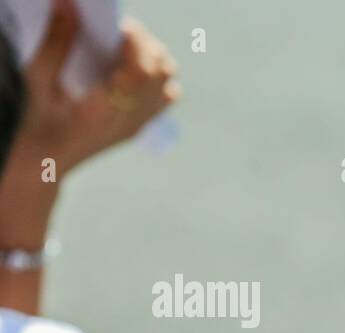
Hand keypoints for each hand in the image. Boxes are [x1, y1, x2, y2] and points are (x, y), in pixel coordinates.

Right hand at [11, 3, 179, 173]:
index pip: (141, 72)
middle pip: (162, 74)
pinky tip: (132, 70)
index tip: (121, 26)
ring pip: (168, 85)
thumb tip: (68, 6)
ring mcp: (137, 125)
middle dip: (147, 45)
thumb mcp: (36, 81)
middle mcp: (128, 119)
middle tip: (121, 32)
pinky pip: (165, 99)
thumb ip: (56, 43)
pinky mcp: (138, 127)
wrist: (43, 163)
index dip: (137, 43)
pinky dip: (158, 78)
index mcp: (103, 110)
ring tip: (127, 48)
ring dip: (155, 60)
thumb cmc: (34, 122)